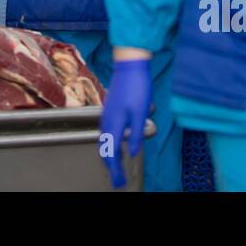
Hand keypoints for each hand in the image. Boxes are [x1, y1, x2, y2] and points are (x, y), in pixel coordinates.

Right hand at [99, 58, 151, 188]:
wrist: (130, 63)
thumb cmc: (137, 88)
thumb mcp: (140, 113)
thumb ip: (135, 134)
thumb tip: (131, 152)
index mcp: (114, 124)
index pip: (112, 153)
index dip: (115, 169)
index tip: (119, 181)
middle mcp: (107, 120)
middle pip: (105, 148)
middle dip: (111, 165)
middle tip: (117, 178)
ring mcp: (108, 113)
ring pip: (105, 140)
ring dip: (110, 154)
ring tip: (116, 165)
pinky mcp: (111, 108)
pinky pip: (107, 131)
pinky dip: (111, 142)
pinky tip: (118, 141)